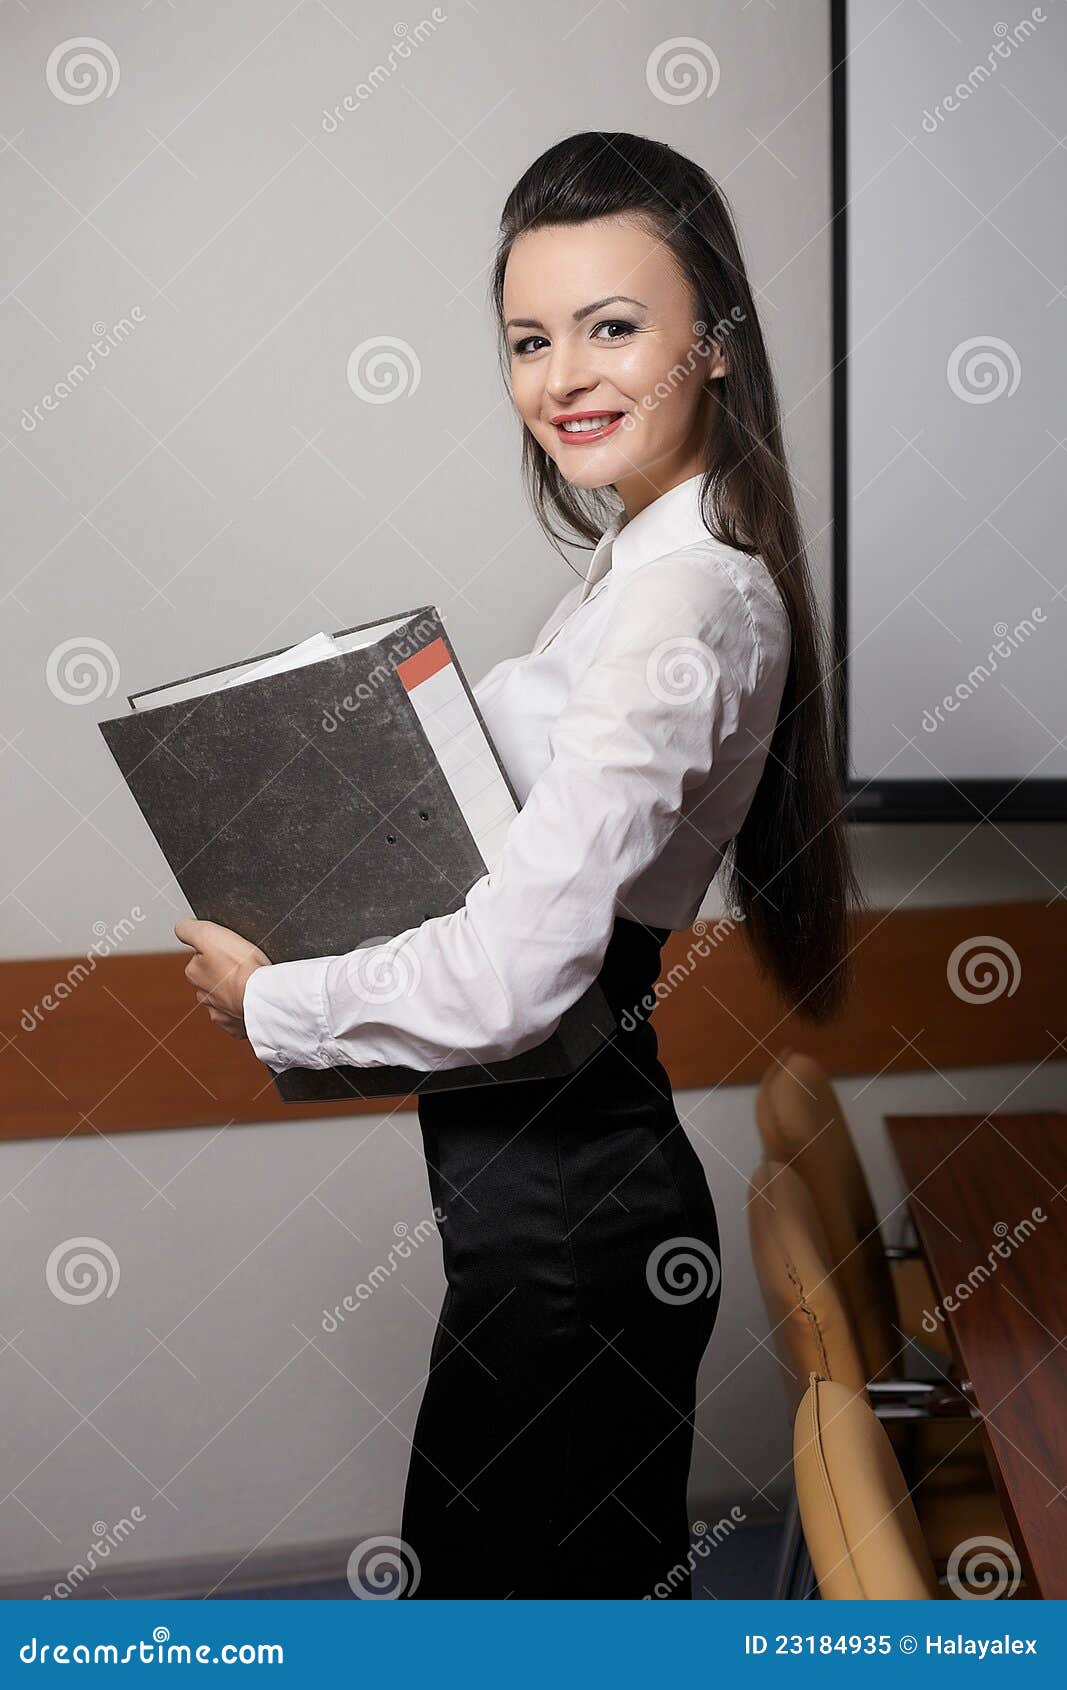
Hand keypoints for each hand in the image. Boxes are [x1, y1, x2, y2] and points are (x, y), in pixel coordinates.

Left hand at [174, 918, 271, 1039]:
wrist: (264, 996)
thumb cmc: (241, 966)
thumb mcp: (208, 934)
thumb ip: (187, 929)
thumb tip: (182, 927)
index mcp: (194, 974)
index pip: (200, 957)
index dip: (217, 951)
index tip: (230, 951)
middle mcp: (203, 996)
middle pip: (213, 979)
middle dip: (225, 974)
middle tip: (243, 966)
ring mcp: (220, 1014)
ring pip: (226, 999)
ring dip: (235, 992)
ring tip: (252, 984)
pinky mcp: (237, 1027)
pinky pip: (240, 1016)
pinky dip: (246, 1009)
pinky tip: (254, 1002)